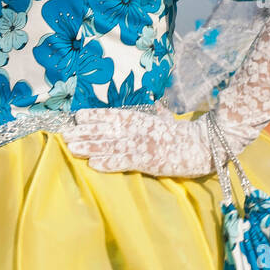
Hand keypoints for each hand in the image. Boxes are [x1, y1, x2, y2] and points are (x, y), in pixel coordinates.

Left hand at [67, 106, 214, 177]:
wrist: (205, 145)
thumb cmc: (187, 134)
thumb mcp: (171, 120)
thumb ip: (161, 113)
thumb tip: (157, 104)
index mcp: (143, 119)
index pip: (114, 114)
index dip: (95, 115)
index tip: (77, 115)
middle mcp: (139, 129)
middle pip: (107, 130)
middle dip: (85, 132)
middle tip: (64, 133)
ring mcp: (143, 144)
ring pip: (111, 145)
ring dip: (90, 146)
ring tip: (72, 147)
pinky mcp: (149, 161)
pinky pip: (125, 162)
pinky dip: (110, 163)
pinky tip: (94, 164)